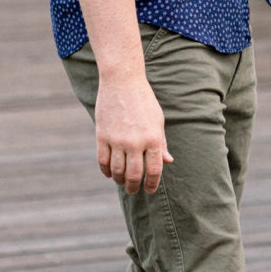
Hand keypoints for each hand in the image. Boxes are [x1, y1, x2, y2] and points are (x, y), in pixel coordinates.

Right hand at [94, 72, 172, 194]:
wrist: (122, 81)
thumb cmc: (144, 100)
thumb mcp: (158, 120)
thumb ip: (161, 142)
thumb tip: (168, 161)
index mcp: (153, 138)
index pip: (153, 170)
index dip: (152, 184)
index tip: (149, 190)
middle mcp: (135, 142)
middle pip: (134, 175)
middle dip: (134, 187)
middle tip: (133, 190)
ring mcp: (117, 140)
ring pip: (117, 171)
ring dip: (120, 180)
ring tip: (122, 182)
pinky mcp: (102, 136)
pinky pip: (103, 161)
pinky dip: (106, 171)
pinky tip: (110, 173)